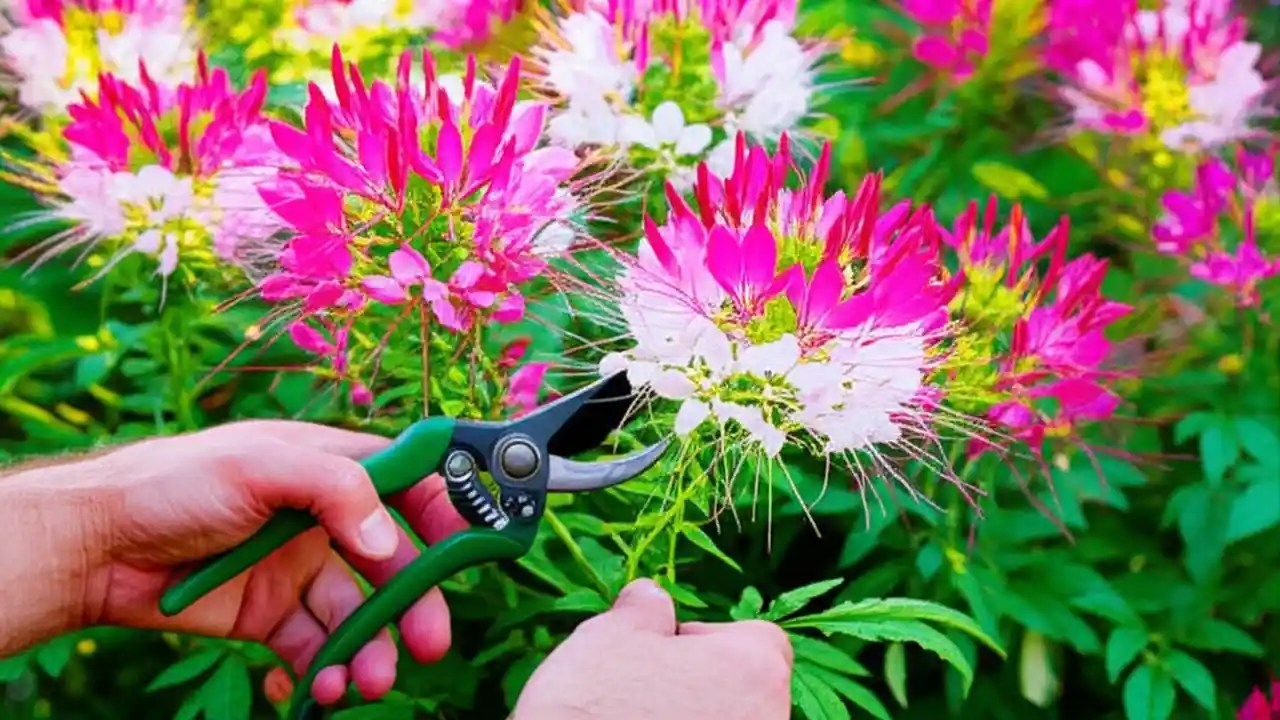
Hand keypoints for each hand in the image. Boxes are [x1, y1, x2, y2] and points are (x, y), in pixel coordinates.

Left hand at [2, 420, 467, 705]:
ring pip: (359, 617)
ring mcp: (300, 571)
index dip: (448, 514)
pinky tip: (310, 689)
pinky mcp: (271, 617)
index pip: (411, 486)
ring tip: (362, 683)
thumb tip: (391, 544)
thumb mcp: (259, 465)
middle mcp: (325, 521)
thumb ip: (337, 490)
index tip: (473, 551)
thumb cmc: (174, 483)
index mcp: (332, 469)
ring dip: (370, 652)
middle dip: (416, 607)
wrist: (97, 546)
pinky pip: (316, 651)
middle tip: (428, 646)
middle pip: (396, 565)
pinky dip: (322, 674)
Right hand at [513, 579, 792, 719]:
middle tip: (644, 693)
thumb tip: (651, 596)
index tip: (661, 653)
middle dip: (699, 686)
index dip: (706, 641)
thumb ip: (642, 610)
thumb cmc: (593, 710)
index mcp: (753, 667)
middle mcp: (769, 719)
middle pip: (745, 689)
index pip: (756, 639)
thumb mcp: (607, 638)